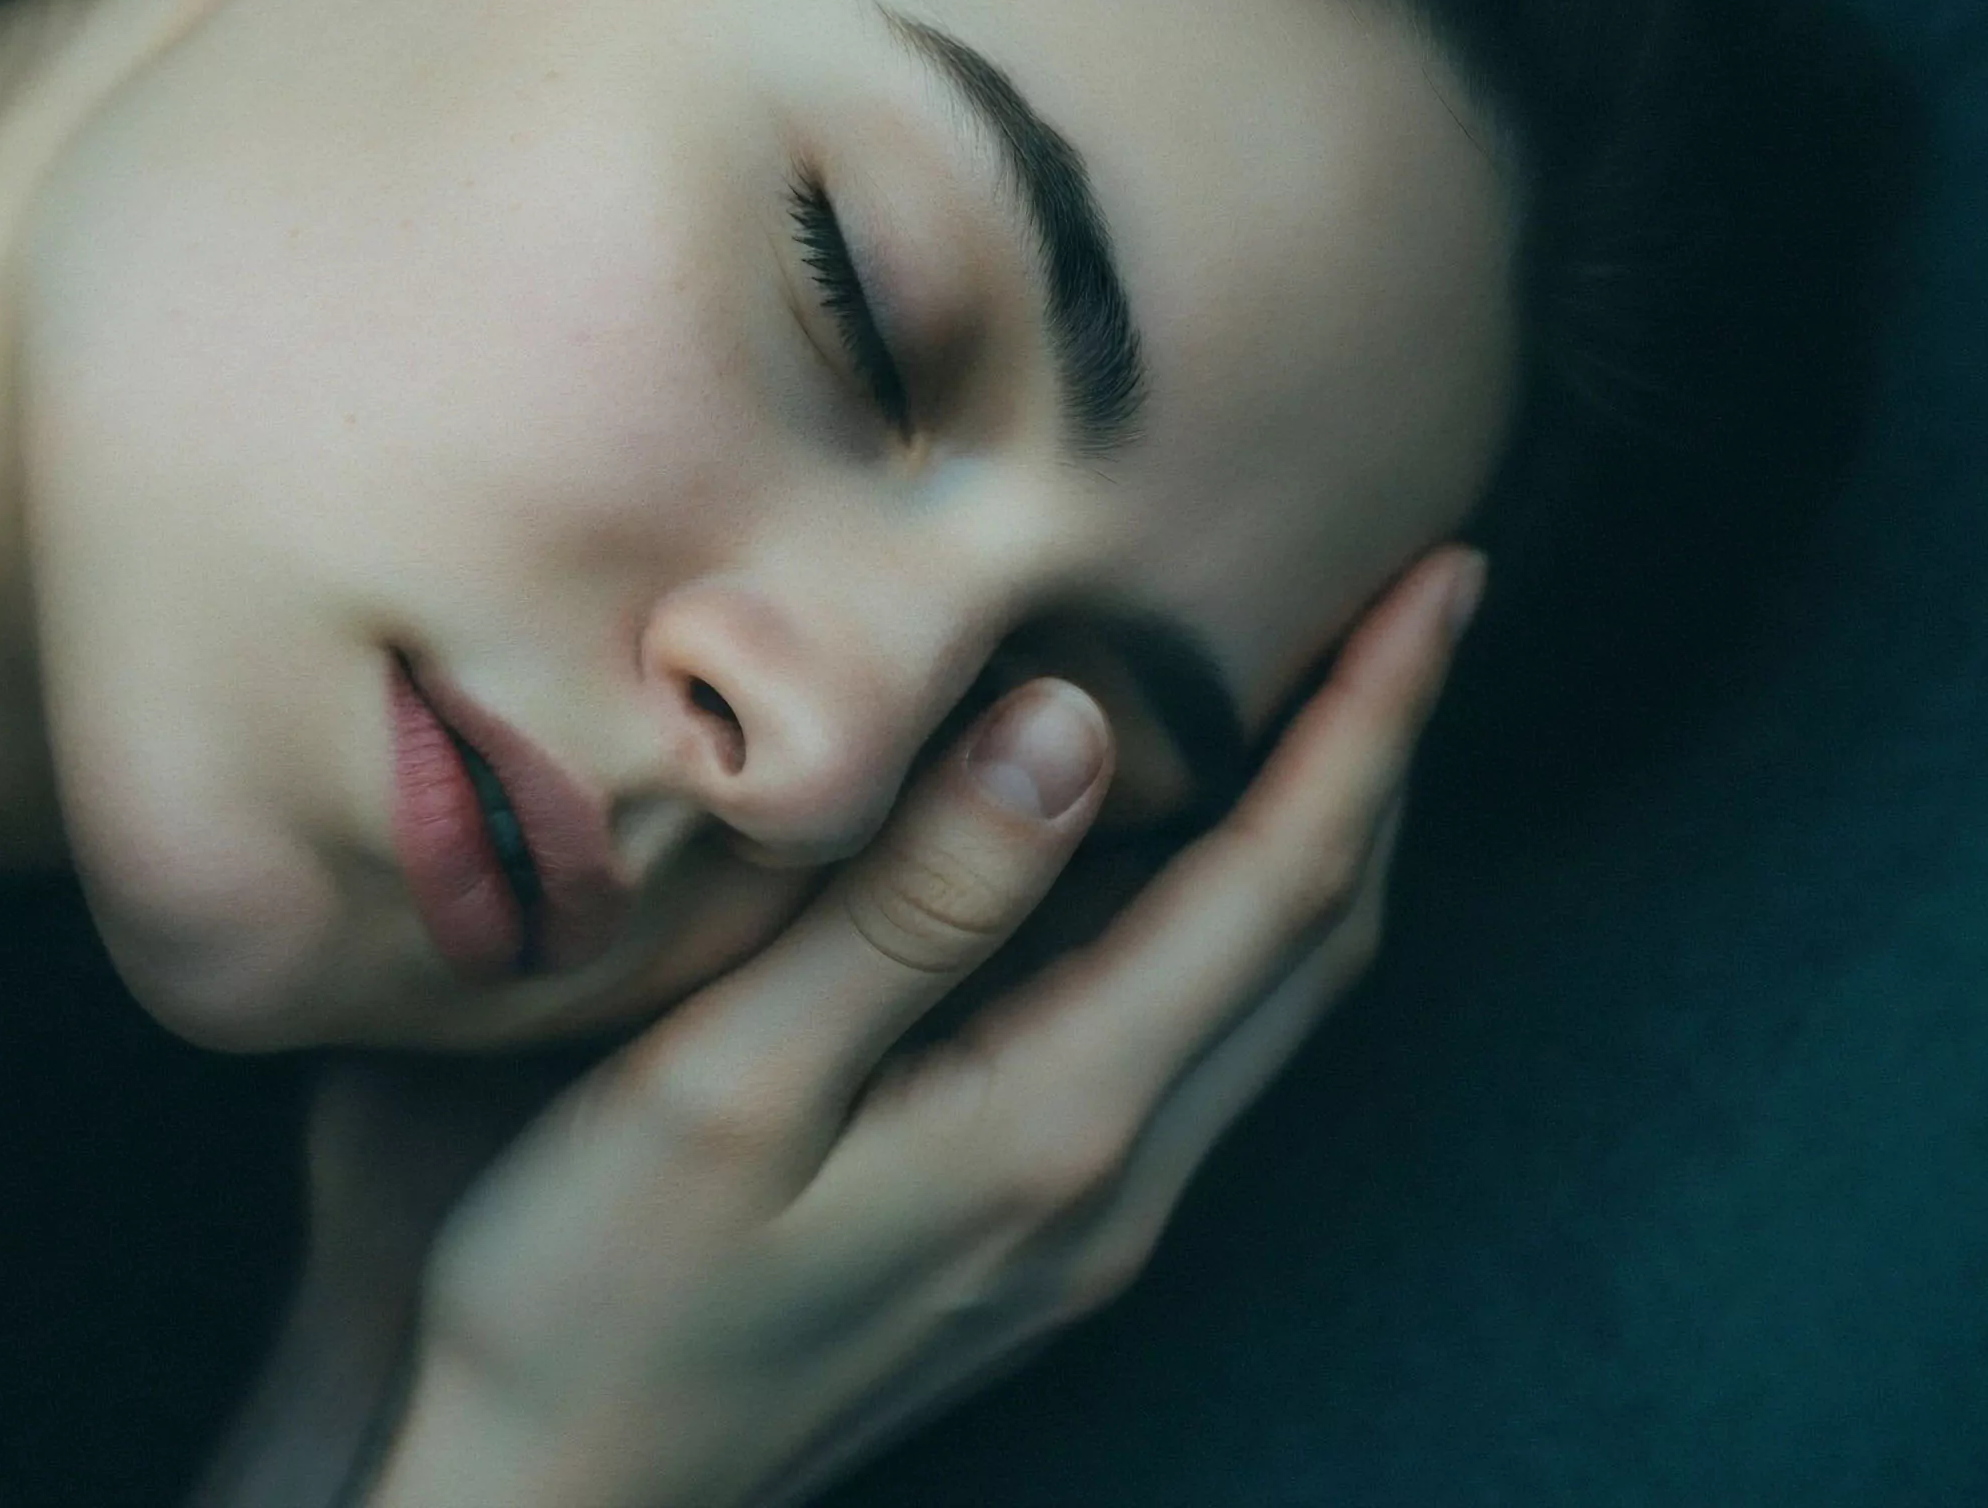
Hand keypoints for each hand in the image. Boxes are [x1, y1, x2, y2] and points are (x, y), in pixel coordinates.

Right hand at [343, 546, 1485, 1507]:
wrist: (544, 1501)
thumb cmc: (593, 1293)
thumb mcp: (732, 1076)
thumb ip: (912, 906)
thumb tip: (1078, 725)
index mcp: (1058, 1124)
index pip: (1278, 885)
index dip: (1370, 721)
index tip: (1443, 573)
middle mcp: (1109, 1186)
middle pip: (1313, 948)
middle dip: (1377, 764)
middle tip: (1407, 600)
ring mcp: (1074, 1233)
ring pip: (1259, 1008)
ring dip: (1309, 844)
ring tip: (1309, 699)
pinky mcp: (1019, 1249)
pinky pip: (1182, 1050)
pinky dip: (1219, 923)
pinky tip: (1148, 863)